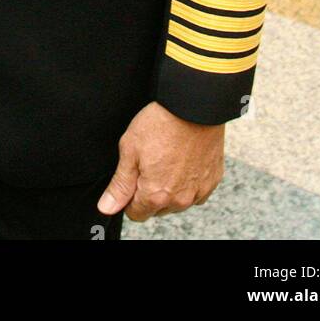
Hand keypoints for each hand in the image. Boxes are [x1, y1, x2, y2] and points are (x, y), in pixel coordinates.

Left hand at [97, 101, 224, 220]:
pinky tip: (184, 160)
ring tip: (168, 158)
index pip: (136, 214)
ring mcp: (198, 192)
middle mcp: (179, 200)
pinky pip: (196, 191)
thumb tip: (107, 207)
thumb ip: (120, 184)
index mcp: (155, 195)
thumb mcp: (130, 149)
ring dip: (170, 188)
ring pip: (177, 202)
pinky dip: (188, 181)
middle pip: (157, 209)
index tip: (132, 178)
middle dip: (150, 192)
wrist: (194, 106)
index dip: (129, 197)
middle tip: (150, 162)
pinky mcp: (212, 181)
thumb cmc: (161, 123)